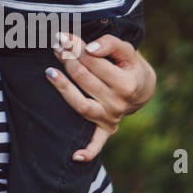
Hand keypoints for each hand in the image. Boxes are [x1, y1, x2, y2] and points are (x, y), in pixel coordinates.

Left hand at [46, 32, 156, 160]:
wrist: (142, 87)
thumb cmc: (129, 65)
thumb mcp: (127, 50)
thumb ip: (110, 44)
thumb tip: (89, 48)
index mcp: (126, 83)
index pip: (94, 62)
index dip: (76, 47)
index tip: (62, 36)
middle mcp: (119, 103)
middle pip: (84, 80)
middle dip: (67, 60)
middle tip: (55, 45)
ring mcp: (111, 118)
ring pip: (81, 105)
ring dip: (63, 88)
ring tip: (49, 71)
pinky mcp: (105, 129)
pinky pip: (97, 143)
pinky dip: (88, 151)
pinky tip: (74, 156)